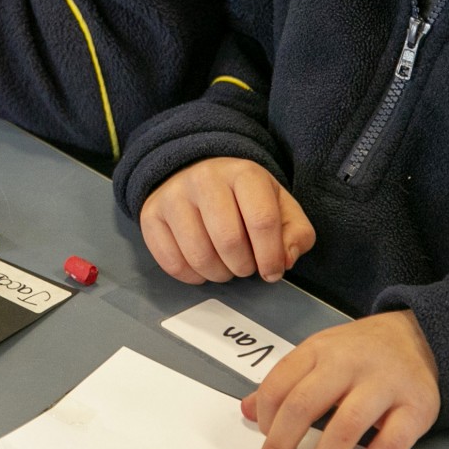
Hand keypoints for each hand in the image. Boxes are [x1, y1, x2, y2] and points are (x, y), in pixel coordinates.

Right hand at [140, 157, 314, 283]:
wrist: (196, 172)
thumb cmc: (245, 197)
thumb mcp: (281, 207)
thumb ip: (297, 234)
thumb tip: (284, 261)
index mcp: (243, 173)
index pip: (262, 220)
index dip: (270, 256)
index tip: (272, 272)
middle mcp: (204, 178)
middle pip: (228, 240)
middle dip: (243, 267)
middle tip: (245, 266)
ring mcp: (173, 195)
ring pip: (199, 255)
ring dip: (218, 274)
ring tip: (225, 267)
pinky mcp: (151, 214)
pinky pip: (171, 262)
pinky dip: (191, 276)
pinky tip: (201, 267)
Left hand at [244, 310, 440, 448]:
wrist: (417, 336)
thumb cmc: (361, 351)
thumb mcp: (318, 353)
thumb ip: (284, 381)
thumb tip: (247, 411)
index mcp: (320, 349)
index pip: (279, 383)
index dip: (265, 417)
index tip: (263, 438)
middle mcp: (350, 363)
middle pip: (304, 405)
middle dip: (281, 444)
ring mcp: (386, 384)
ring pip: (346, 426)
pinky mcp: (417, 408)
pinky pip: (390, 444)